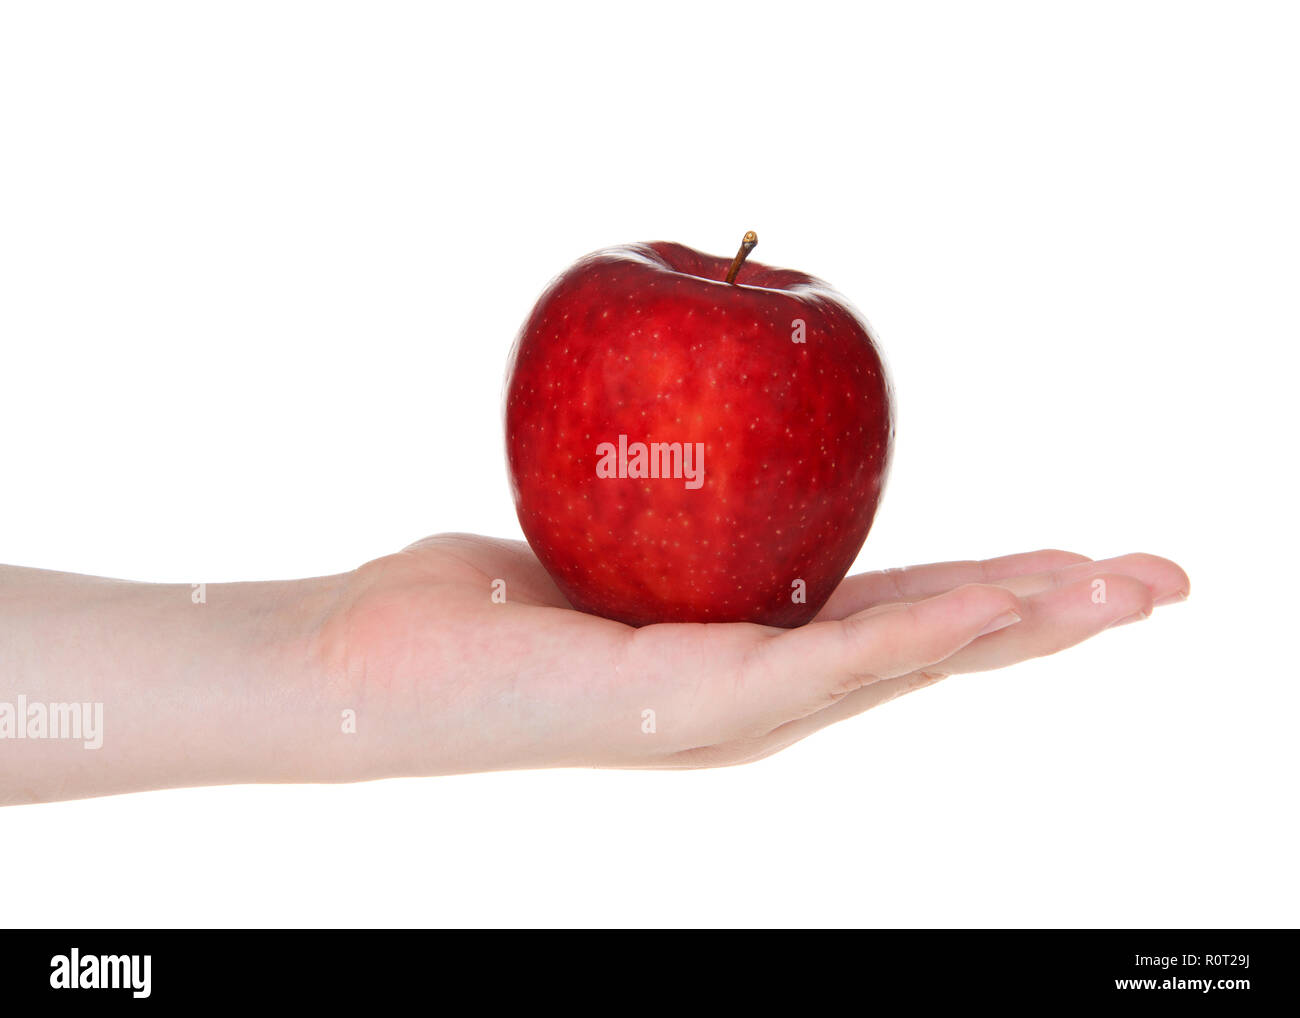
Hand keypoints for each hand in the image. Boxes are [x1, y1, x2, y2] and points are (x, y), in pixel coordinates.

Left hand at [321, 535, 1188, 774]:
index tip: (1083, 562)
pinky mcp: (691, 711)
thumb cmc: (485, 602)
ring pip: (908, 665)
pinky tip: (998, 608)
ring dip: (1021, 626)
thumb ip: (690, 525)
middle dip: (1053, 616)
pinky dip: (921, 632)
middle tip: (1163, 582)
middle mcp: (759, 698)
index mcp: (752, 656)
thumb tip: (722, 450)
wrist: (373, 668)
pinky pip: (828, 663)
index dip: (999, 589)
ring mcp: (733, 715)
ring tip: (1120, 593)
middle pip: (933, 648)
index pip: (901, 616)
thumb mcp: (615, 541)